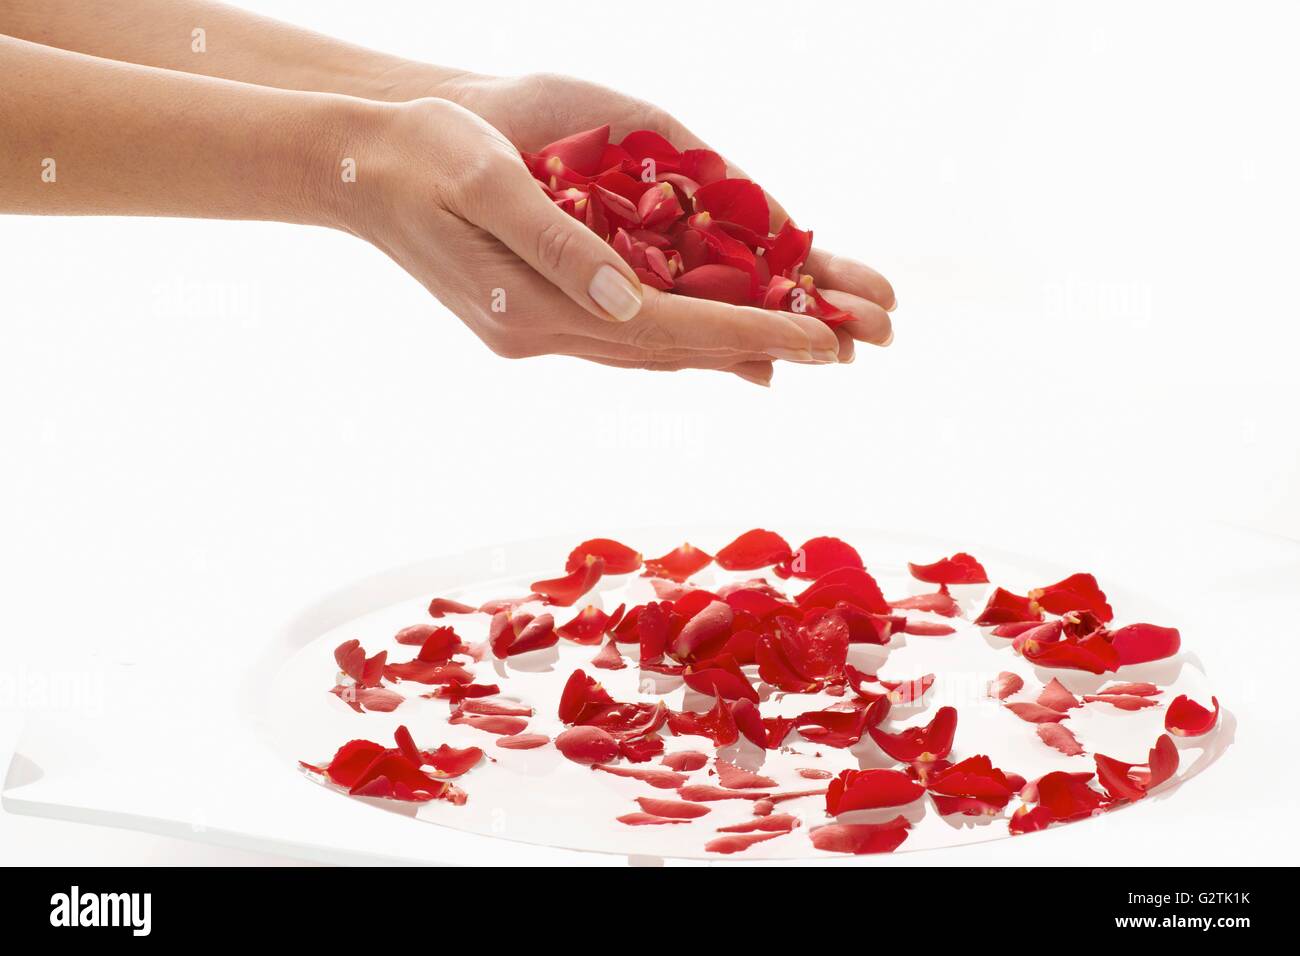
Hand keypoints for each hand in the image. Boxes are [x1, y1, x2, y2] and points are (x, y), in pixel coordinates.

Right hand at [338, 98, 844, 384]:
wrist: (358, 165)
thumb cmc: (421, 154)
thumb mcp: (485, 180)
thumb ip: (559, 244)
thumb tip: (631, 301)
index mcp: (534, 307)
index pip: (667, 331)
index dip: (750, 333)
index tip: (824, 341)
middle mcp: (547, 331)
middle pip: (678, 351)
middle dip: (768, 346)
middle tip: (854, 348)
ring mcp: (543, 328)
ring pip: (661, 349)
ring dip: (738, 346)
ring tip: (814, 345)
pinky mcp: (541, 312)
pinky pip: (633, 334)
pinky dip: (689, 335)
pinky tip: (728, 338)